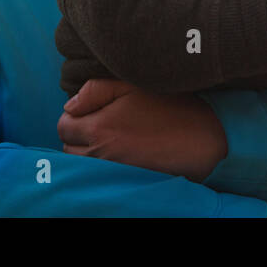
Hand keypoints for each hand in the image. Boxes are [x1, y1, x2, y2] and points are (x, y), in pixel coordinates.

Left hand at [58, 78, 228, 181]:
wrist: (203, 139)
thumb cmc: (170, 106)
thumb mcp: (131, 85)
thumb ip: (95, 90)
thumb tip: (70, 105)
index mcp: (98, 128)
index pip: (63, 126)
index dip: (74, 115)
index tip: (89, 110)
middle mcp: (100, 156)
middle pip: (68, 149)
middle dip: (78, 135)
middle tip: (100, 123)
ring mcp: (112, 172)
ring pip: (82, 165)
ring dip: (88, 152)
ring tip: (110, 138)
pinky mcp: (124, 182)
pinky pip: (99, 175)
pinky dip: (102, 165)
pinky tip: (120, 152)